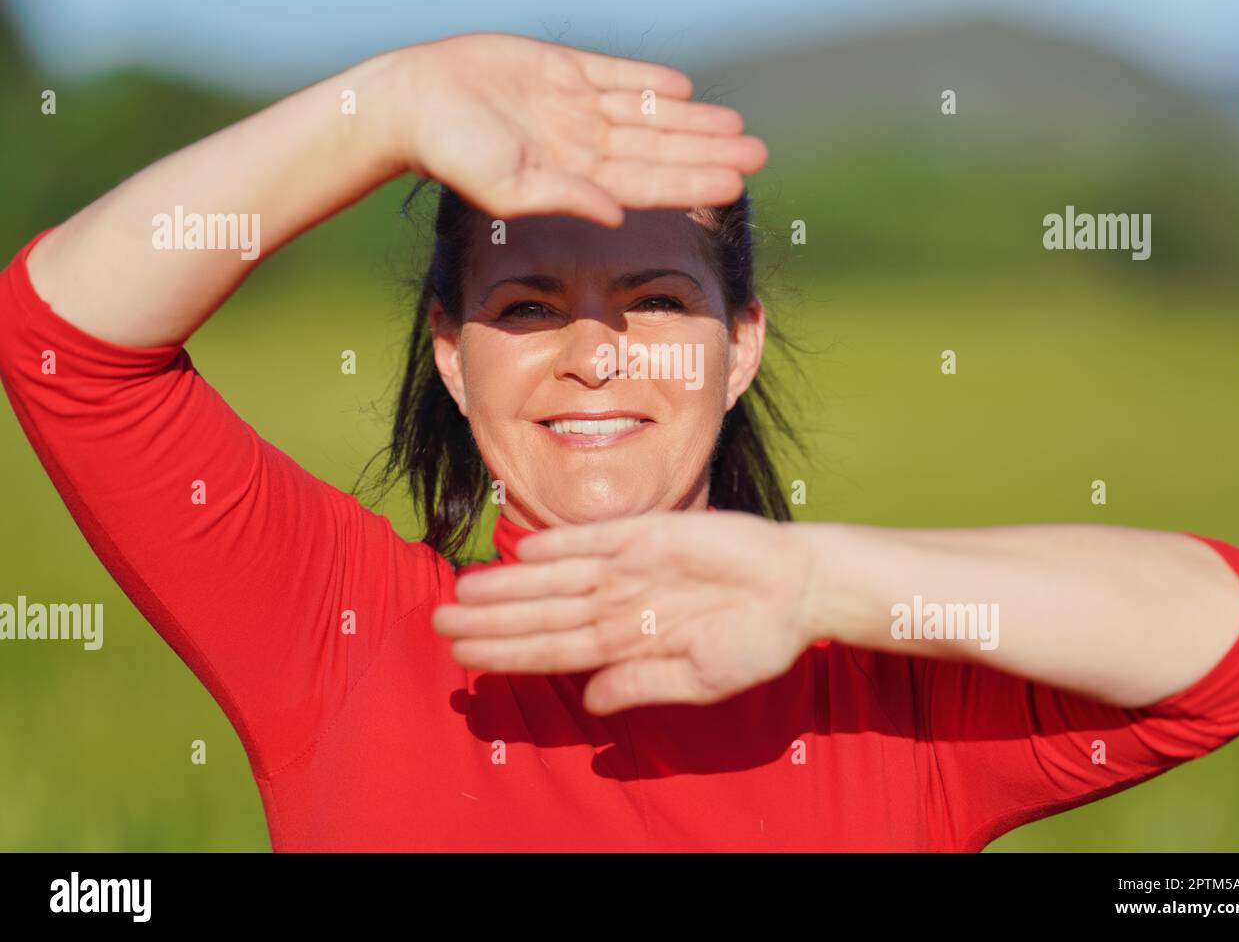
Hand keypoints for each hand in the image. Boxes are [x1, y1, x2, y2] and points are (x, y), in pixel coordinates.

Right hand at [393, 32, 767, 226]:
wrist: (413, 101)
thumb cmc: (453, 153)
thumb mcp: (508, 187)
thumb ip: (564, 199)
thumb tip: (615, 218)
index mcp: (576, 178)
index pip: (649, 184)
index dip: (693, 183)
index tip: (736, 185)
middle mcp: (581, 146)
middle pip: (659, 150)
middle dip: (708, 153)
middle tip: (759, 153)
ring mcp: (572, 108)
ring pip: (645, 115)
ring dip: (691, 121)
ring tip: (735, 126)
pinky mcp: (558, 71)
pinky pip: (613, 77)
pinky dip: (646, 82)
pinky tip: (682, 88)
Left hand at [432, 511, 820, 713]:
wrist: (800, 588)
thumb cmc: (756, 639)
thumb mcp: (699, 679)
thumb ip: (642, 685)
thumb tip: (590, 705)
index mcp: (627, 641)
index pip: (553, 649)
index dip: (508, 654)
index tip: (464, 661)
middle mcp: (618, 601)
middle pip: (542, 612)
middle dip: (490, 620)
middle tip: (436, 623)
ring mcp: (630, 566)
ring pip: (556, 577)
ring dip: (509, 584)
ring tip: (461, 592)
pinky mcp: (650, 534)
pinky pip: (596, 539)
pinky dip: (559, 544)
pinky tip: (521, 551)